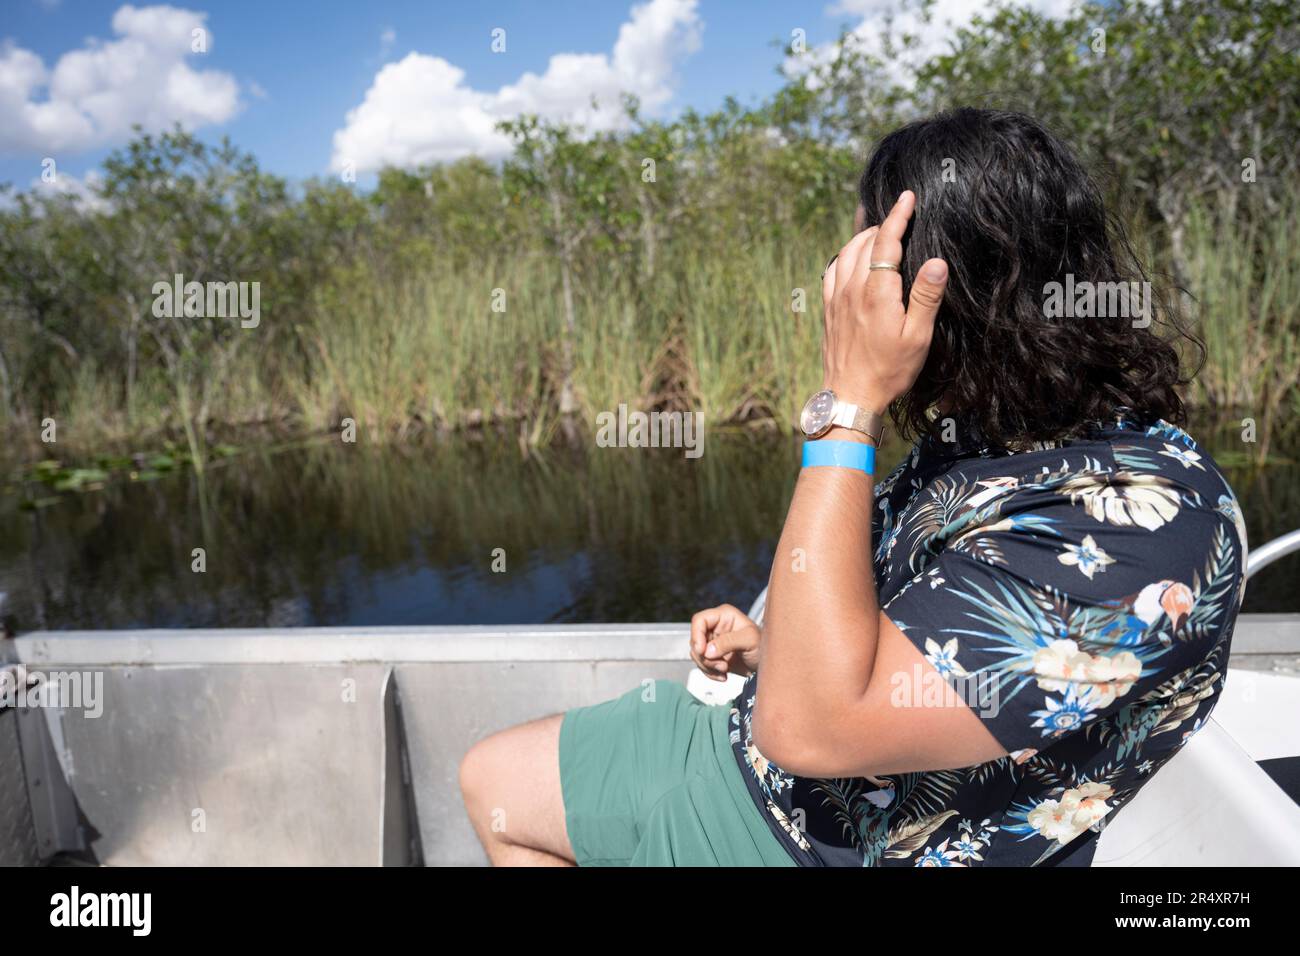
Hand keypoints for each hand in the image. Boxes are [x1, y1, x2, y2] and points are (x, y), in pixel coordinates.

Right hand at [690, 604, 761, 681]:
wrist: (769, 665)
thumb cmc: (765, 646)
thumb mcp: (749, 641)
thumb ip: (728, 642)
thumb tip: (707, 651)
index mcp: (724, 616)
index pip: (700, 620)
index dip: (697, 635)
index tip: (702, 651)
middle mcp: (716, 627)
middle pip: (696, 639)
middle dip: (705, 656)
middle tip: (721, 665)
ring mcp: (714, 642)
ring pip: (697, 654)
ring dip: (707, 666)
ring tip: (724, 670)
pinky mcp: (714, 656)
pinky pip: (702, 664)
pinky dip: (709, 673)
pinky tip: (723, 676)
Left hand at [820, 190, 948, 413]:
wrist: (850, 396)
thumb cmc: (889, 370)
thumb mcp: (917, 337)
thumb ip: (926, 297)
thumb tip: (937, 261)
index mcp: (876, 293)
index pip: (885, 241)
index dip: (897, 215)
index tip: (908, 197)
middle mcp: (852, 290)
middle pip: (864, 242)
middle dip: (882, 225)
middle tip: (901, 218)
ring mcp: (836, 299)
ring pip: (845, 253)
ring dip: (862, 237)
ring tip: (880, 233)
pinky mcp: (828, 309)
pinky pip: (832, 270)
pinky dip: (844, 255)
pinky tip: (852, 258)